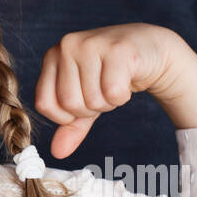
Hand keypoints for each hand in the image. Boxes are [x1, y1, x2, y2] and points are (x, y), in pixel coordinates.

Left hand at [34, 24, 182, 158]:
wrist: (151, 50)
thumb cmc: (112, 73)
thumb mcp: (86, 99)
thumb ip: (71, 124)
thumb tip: (57, 152)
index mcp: (52, 56)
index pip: (45, 104)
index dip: (66, 115)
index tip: (83, 102)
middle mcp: (67, 46)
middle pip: (70, 104)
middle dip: (91, 108)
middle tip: (103, 90)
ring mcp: (91, 44)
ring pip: (93, 99)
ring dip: (109, 101)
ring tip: (115, 82)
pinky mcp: (117, 49)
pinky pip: (113, 92)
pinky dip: (122, 96)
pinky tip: (127, 78)